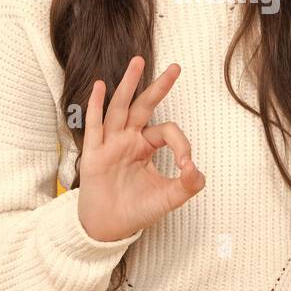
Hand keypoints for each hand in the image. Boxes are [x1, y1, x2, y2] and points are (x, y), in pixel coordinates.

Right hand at [76, 55, 206, 241]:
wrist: (109, 228)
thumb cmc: (136, 210)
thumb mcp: (168, 198)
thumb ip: (187, 185)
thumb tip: (197, 170)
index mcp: (146, 146)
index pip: (167, 131)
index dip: (181, 145)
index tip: (187, 167)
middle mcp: (128, 139)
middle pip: (144, 106)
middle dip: (158, 87)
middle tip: (176, 67)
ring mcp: (110, 144)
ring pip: (119, 108)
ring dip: (128, 85)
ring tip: (137, 62)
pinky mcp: (93, 154)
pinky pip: (95, 126)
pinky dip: (96, 106)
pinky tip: (99, 86)